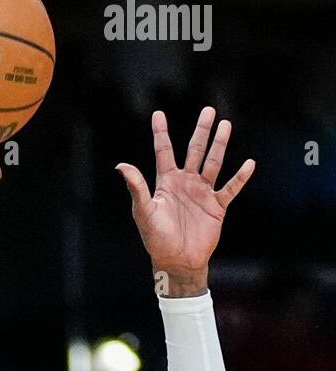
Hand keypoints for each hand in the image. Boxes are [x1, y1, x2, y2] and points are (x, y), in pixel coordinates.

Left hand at [116, 107, 254, 292]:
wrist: (177, 261)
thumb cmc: (156, 238)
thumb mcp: (144, 212)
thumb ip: (137, 188)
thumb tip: (121, 166)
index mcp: (166, 182)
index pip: (163, 151)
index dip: (161, 133)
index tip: (158, 114)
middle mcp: (186, 183)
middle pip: (195, 150)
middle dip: (202, 130)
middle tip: (209, 110)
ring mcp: (202, 192)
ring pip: (213, 162)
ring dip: (220, 144)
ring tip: (226, 125)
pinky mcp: (217, 206)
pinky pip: (230, 188)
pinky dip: (240, 177)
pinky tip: (249, 163)